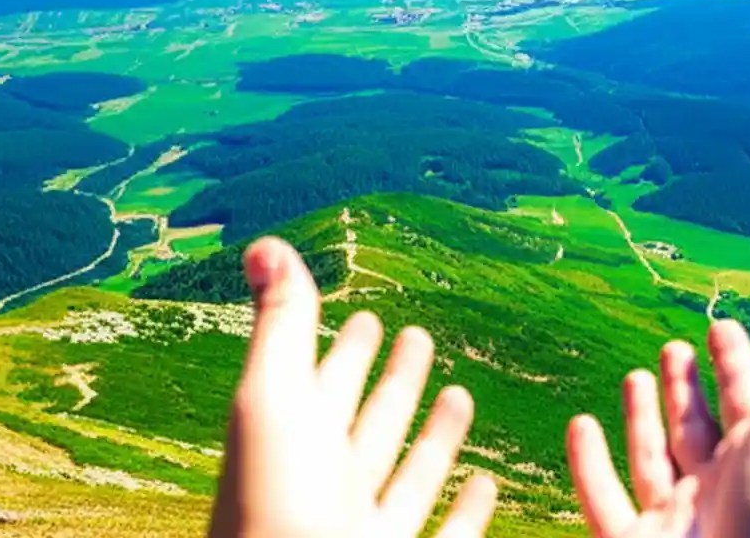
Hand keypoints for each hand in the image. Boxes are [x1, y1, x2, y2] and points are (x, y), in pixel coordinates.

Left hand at [209, 237, 496, 536]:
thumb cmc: (277, 506)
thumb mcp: (274, 399)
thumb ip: (280, 323)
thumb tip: (262, 242)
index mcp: (293, 442)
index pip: (322, 382)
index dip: (342, 346)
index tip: (364, 311)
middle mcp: (329, 486)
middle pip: (366, 423)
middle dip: (390, 378)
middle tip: (416, 334)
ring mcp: (368, 533)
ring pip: (408, 476)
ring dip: (435, 435)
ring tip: (462, 391)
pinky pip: (446, 536)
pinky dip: (468, 510)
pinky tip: (487, 483)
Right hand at [566, 276, 749, 537]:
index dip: (740, 360)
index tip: (724, 326)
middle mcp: (730, 486)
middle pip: (708, 427)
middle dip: (693, 385)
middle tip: (677, 345)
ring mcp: (683, 520)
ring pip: (658, 459)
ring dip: (646, 415)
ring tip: (635, 373)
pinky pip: (605, 499)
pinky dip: (589, 463)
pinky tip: (579, 424)